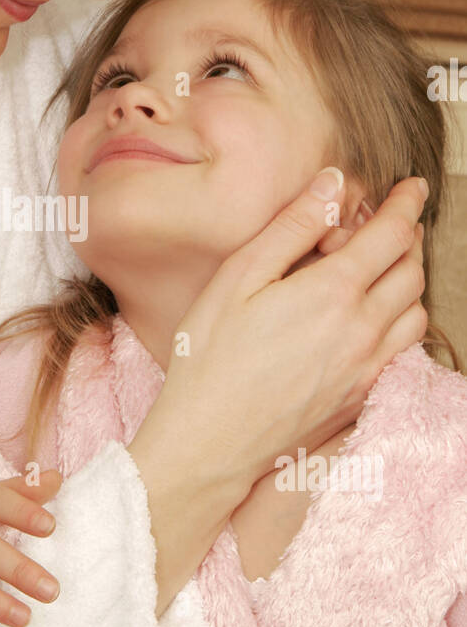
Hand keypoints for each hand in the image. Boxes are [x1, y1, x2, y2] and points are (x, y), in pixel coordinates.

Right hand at [129, 171, 426, 611]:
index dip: (406, 204)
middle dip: (407, 239)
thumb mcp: (239, 277)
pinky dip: (399, 324)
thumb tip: (333, 185)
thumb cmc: (211, 357)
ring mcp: (366, 368)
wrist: (211, 441)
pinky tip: (369, 321)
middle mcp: (363, 330)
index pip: (393, 234)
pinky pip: (401, 351)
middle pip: (412, 271)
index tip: (411, 187)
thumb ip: (291, 227)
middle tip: (385, 226)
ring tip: (380, 271)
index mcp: (334, 292)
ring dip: (407, 283)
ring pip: (416, 314)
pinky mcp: (360, 398)